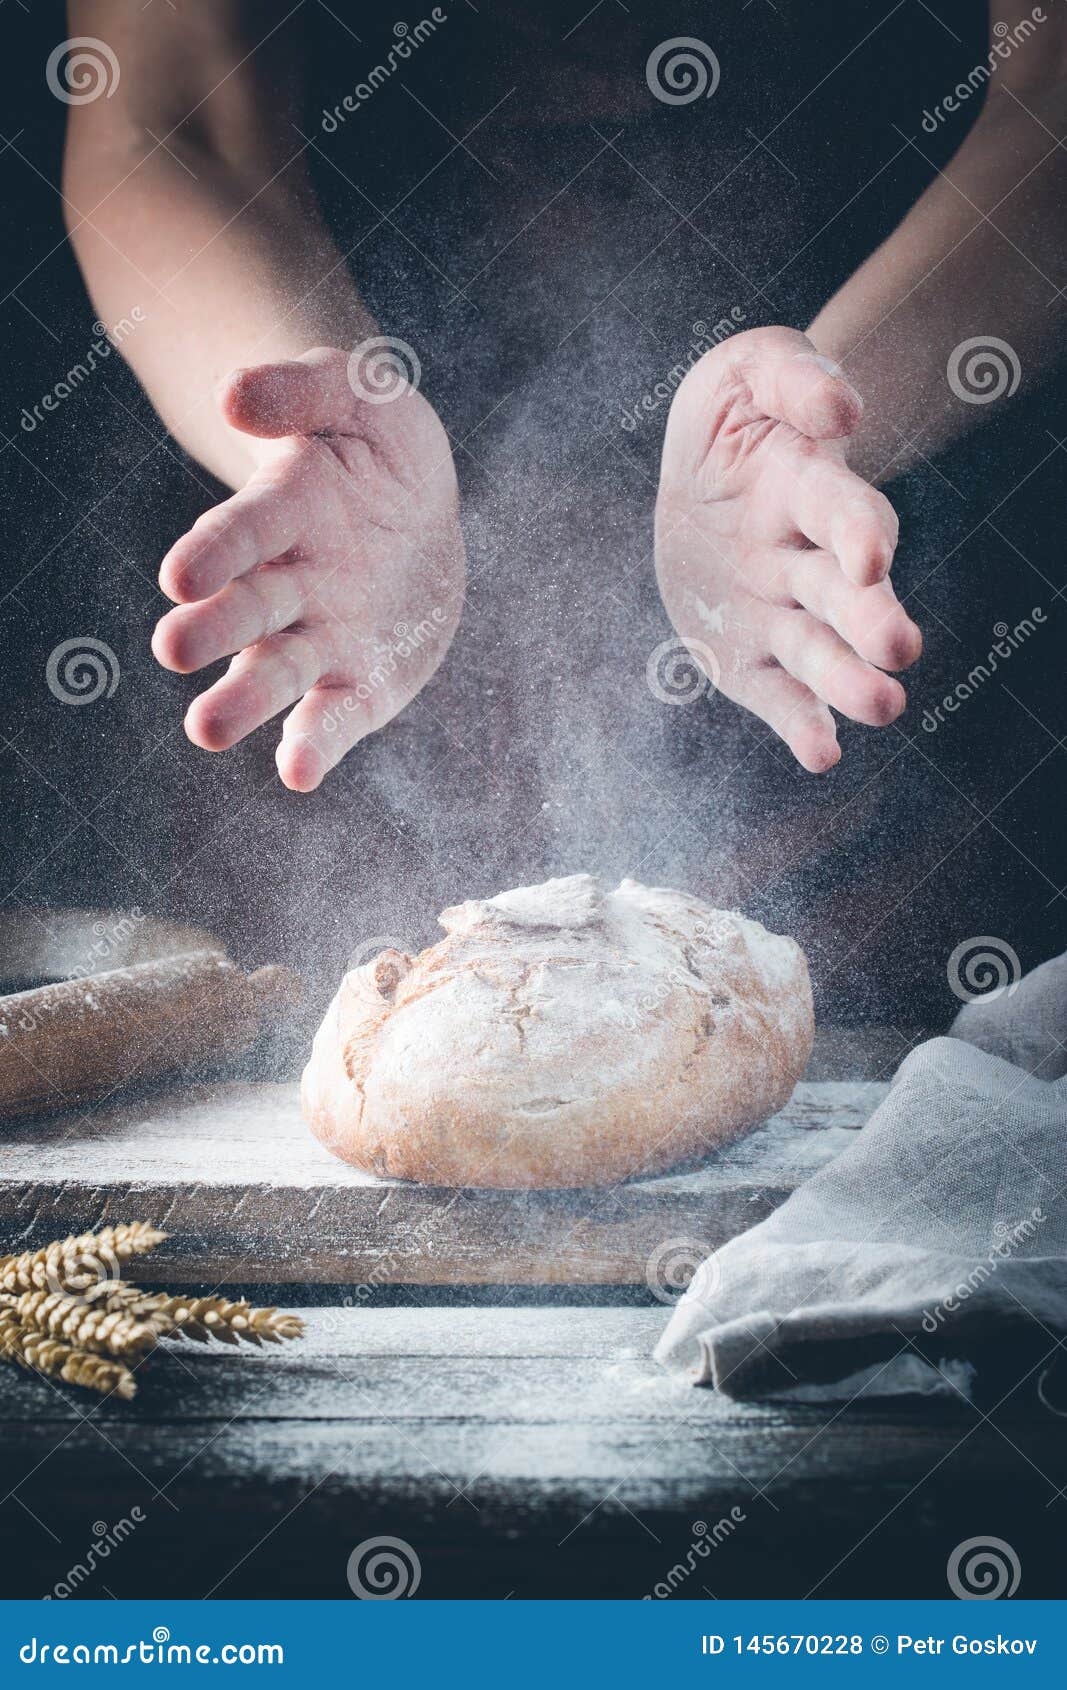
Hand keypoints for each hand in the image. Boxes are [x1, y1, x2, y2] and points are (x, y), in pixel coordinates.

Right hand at [152, 347, 464, 790]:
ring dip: (243, 701)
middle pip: (248, 608)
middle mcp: (288, 581)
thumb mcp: (355, 393)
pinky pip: (334, 717)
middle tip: (174, 649)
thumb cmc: (370, 443)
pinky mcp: (357, 683)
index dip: (218, 551)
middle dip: (214, 627)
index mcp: (283, 510)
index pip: (246, 531)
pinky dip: (314, 745)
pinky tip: (297, 774)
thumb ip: (302, 387)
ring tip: (205, 730)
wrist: (413, 505)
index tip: (180, 576)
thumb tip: (234, 396)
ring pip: (277, 673)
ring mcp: (320, 636)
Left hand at [654, 325, 920, 771]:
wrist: (707, 469)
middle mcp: (805, 559)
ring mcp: (781, 612)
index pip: (839, 511)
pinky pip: (777, 694)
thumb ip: (795, 380)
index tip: (872, 558)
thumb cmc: (740, 413)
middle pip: (842, 594)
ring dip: (848, 681)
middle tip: (899, 650)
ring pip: (818, 652)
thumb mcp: (752, 372)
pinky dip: (801, 725)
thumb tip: (841, 410)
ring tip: (883, 706)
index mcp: (808, 487)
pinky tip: (823, 756)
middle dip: (870, 621)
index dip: (855, 532)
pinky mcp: (749, 656)